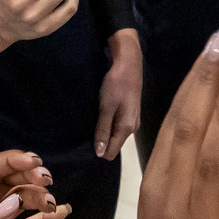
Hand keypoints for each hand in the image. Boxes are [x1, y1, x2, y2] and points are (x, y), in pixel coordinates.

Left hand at [94, 28, 141, 159]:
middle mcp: (132, 128)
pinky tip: (102, 114)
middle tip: (87, 129)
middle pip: (114, 145)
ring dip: (104, 131)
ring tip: (93, 120)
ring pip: (115, 135)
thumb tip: (100, 154)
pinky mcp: (130, 113)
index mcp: (127, 128)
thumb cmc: (116, 85)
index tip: (85, 142)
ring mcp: (132, 120)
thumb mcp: (106, 108)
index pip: (112, 153)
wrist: (128, 65)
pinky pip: (117, 126)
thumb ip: (103, 130)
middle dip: (101, 142)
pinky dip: (108, 123)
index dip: (99, 151)